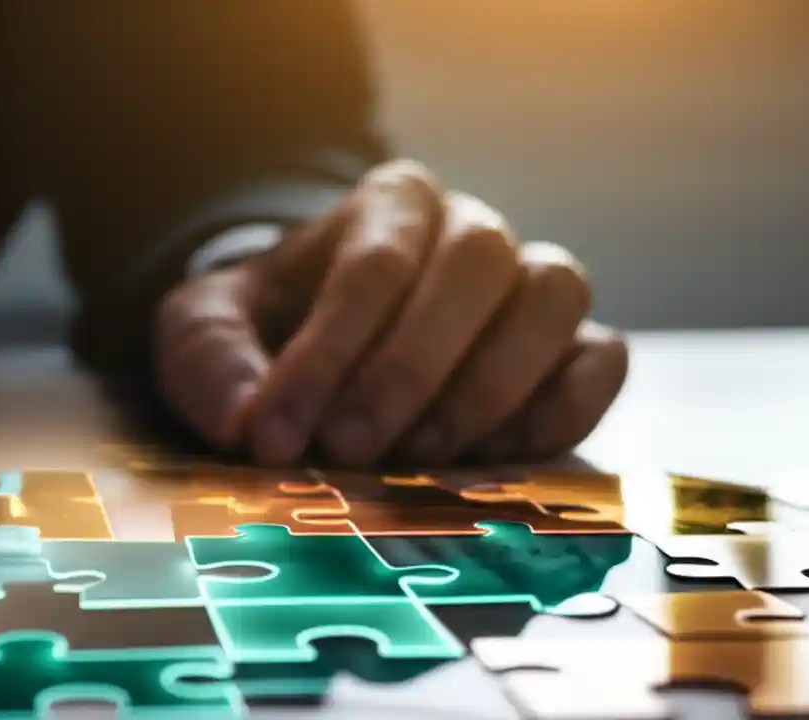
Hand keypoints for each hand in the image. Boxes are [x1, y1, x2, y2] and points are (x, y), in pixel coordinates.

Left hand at [156, 160, 627, 467]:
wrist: (320, 348)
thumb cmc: (267, 333)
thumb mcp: (208, 334)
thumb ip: (213, 363)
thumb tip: (245, 419)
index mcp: (388, 204)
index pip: (373, 261)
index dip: (326, 353)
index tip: (275, 435)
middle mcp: (470, 229)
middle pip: (475, 265)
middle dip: (408, 368)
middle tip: (348, 450)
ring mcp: (529, 283)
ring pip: (551, 298)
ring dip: (489, 385)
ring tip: (422, 458)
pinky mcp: (573, 345)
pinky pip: (601, 359)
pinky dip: (564, 408)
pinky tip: (497, 458)